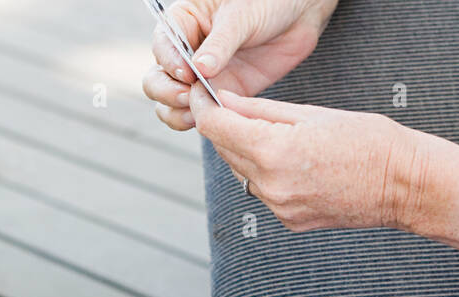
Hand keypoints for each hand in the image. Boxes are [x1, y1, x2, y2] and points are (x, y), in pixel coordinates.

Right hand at [142, 0, 336, 129]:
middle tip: (188, 96)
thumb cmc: (268, 1)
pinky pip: (200, 114)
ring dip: (176, 113)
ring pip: (170, 103)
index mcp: (184, 22)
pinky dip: (201, 121)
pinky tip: (213, 120)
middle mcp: (186, 51)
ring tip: (196, 114)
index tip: (188, 73)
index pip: (162, 46)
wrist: (301, 13)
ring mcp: (201, 76)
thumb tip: (198, 69)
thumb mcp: (242, 15)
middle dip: (167, 93)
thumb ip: (220, 43)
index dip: (169, 63)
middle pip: (157, 79)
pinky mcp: (220, 94)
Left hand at [191, 88, 458, 248]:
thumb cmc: (370, 142)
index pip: (217, 129)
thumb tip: (225, 102)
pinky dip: (265, 174)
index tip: (202, 96)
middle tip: (234, 108)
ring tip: (272, 134)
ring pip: (242, 174)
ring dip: (245, 152)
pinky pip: (263, 192)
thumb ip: (260, 111)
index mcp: (274, 152)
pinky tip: (290, 161)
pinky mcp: (288, 221)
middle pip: (225, 152)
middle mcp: (270, 186)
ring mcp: (278, 207)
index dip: (204, 109)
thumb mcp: (311, 114)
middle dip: (226, 129)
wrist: (405, 185)